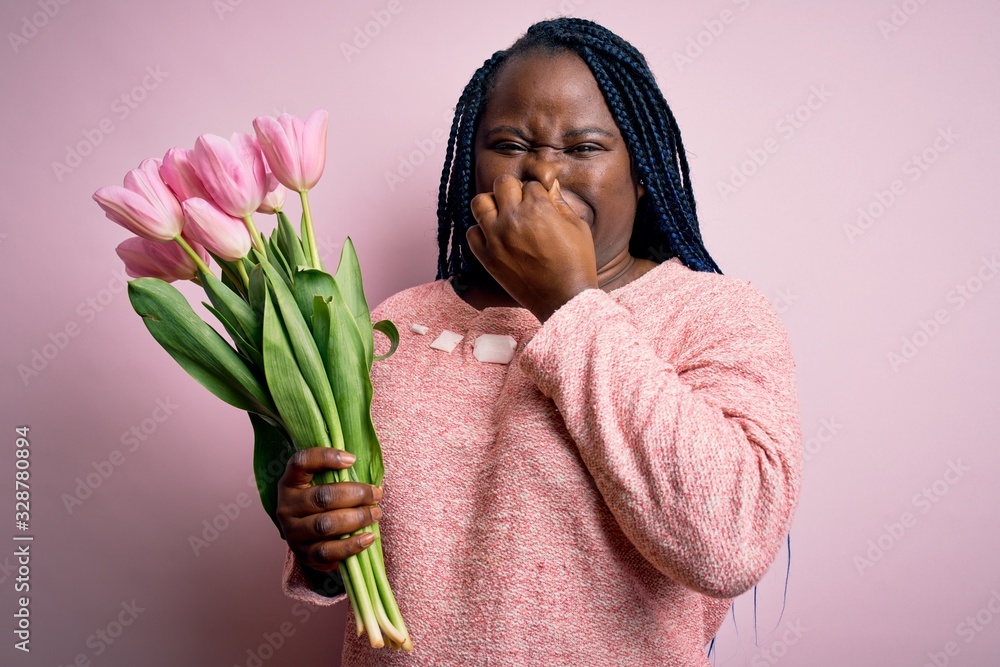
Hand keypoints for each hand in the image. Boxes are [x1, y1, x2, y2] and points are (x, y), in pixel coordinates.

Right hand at [276, 448, 382, 571]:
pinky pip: (328, 551)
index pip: (301, 463)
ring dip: (356, 518)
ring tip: (376, 513)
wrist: (311, 540)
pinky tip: (369, 537)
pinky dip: (351, 545)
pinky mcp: (303, 554)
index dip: (325, 457)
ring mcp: (292, 532)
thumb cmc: (324, 505)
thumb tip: (374, 480)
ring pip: (325, 525)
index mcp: (290, 483)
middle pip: (322, 497)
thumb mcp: (324, 485)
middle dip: (356, 494)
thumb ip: (341, 477)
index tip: (352, 459)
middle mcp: (286, 507)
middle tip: (376, 494)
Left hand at [467, 175, 597, 321]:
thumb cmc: (577, 262)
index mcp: (538, 207)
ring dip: (492, 204)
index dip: (538, 192)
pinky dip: (481, 231)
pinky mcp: (487, 257)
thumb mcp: (578, 227)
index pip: (530, 183)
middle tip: (522, 204)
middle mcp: (513, 218)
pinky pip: (472, 233)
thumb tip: (549, 186)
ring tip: (503, 215)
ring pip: (480, 202)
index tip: (542, 203)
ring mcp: (496, 238)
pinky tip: (495, 237)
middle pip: (502, 183)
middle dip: (514, 189)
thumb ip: (560, 203)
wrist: (565, 299)